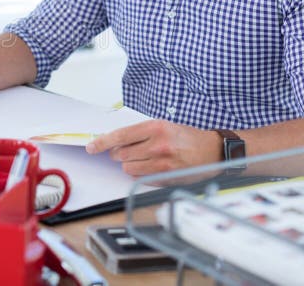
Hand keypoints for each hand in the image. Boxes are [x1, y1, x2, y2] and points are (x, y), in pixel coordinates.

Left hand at [85, 120, 221, 176]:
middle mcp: (157, 144)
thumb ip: (140, 133)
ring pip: (128, 168)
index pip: (120, 136)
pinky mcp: (165, 177)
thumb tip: (115, 142)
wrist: (212, 151)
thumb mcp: (164, 126)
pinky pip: (139, 177)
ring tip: (144, 158)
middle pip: (120, 154)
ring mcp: (161, 163)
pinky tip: (152, 166)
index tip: (91, 147)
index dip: (102, 142)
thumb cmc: (187, 137)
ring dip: (130, 164)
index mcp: (155, 127)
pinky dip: (140, 173)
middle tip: (132, 150)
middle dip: (120, 153)